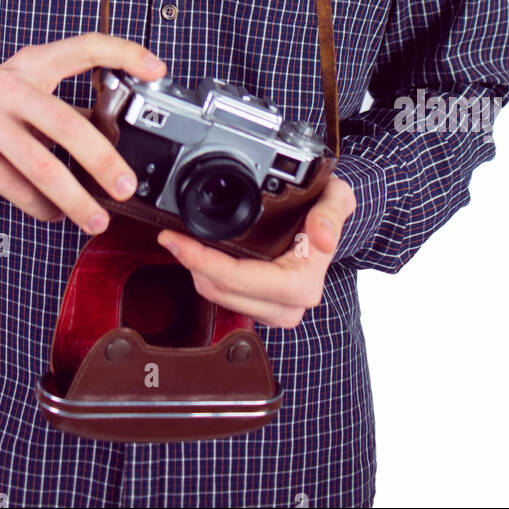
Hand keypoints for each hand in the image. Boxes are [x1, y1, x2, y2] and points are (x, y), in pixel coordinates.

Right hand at [0, 34, 166, 235]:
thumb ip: (71, 108)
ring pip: (41, 166)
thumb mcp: (31, 92)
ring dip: (74, 199)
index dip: (123, 53)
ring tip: (96, 219)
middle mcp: (10, 86)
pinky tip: (56, 214)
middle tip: (126, 186)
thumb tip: (121, 135)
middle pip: (66, 124)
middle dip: (102, 161)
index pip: (84, 46)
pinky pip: (16, 187)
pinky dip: (42, 207)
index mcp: (34, 64)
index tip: (156, 69)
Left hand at [155, 175, 355, 327]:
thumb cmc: (329, 210)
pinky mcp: (263, 309)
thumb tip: (321, 237)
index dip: (201, 260)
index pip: (238, 279)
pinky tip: (199, 254)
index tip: (175, 240)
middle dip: (191, 264)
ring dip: (197, 271)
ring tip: (180, 242)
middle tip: (169, 237)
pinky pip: (226, 297)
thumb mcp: (338, 197)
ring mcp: (275, 311)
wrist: (330, 225)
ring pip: (219, 298)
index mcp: (302, 285)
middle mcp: (289, 305)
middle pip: (221, 292)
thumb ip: (332, 212)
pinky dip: (208, 275)